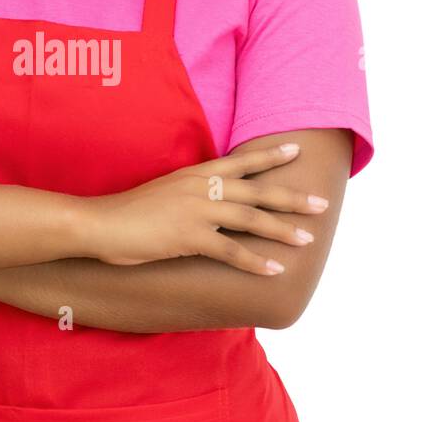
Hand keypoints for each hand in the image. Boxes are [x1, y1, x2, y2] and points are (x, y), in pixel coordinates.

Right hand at [83, 143, 328, 272]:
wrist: (99, 223)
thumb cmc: (128, 212)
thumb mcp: (164, 192)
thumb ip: (189, 194)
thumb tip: (209, 204)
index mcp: (195, 174)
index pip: (241, 162)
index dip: (270, 156)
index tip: (297, 151)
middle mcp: (202, 188)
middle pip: (257, 191)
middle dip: (292, 198)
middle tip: (322, 204)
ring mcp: (197, 211)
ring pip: (251, 219)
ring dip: (282, 230)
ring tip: (307, 239)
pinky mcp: (189, 237)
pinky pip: (230, 251)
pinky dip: (254, 262)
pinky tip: (274, 270)